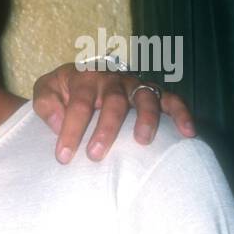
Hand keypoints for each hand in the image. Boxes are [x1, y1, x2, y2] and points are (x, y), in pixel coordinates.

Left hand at [32, 63, 195, 162]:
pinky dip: (182, 114)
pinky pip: (172, 100)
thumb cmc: (61, 91)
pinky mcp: (152, 93)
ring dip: (146, 119)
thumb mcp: (45, 91)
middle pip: (113, 102)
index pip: (78, 105)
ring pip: (146, 98)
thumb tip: (60, 123)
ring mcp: (135, 85)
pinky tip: (188, 132)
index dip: (71, 130)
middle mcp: (113, 79)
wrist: (78, 77)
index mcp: (84, 78)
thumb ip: (46, 104)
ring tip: (143, 142)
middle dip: (106, 129)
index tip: (63, 156)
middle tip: (96, 155)